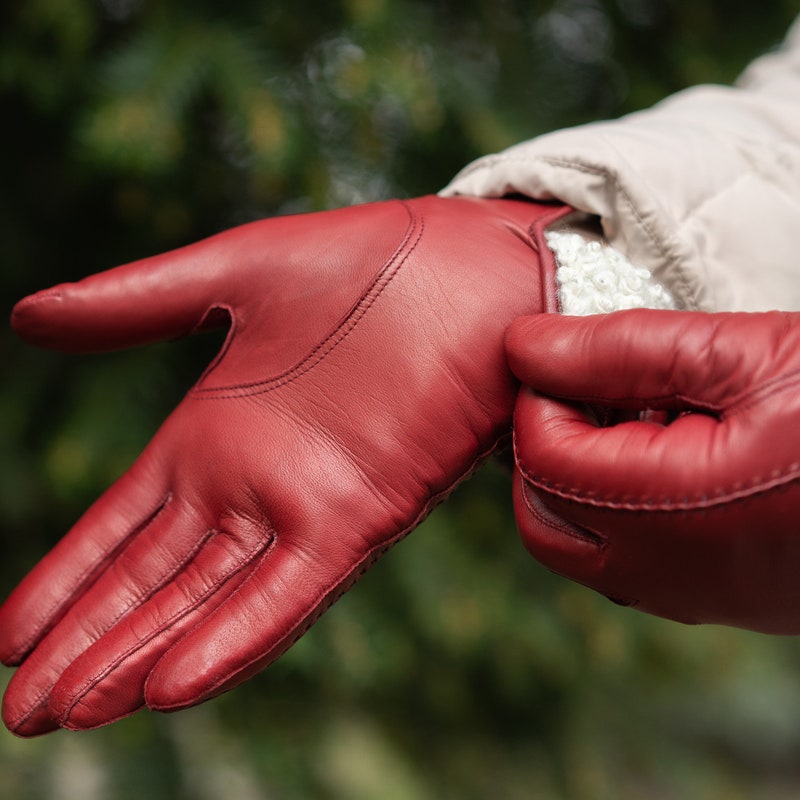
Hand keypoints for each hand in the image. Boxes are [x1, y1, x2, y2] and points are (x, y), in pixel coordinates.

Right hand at [1, 195, 567, 734]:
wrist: (474, 268)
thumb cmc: (366, 260)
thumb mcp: (236, 274)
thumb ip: (137, 302)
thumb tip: (22, 318)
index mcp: (215, 433)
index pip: (124, 525)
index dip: (67, 580)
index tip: (7, 635)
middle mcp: (253, 484)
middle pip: (156, 581)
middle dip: (89, 643)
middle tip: (24, 711)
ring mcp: (306, 503)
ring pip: (210, 601)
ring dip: (142, 658)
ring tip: (74, 715)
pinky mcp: (365, 512)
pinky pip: (290, 589)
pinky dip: (233, 638)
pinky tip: (170, 686)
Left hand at [506, 309, 799, 633]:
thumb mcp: (743, 356)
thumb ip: (619, 351)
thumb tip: (525, 345)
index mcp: (660, 511)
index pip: (539, 452)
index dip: (545, 392)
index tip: (577, 353)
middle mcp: (661, 571)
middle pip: (543, 506)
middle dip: (554, 439)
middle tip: (608, 386)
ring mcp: (688, 596)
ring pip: (578, 538)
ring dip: (586, 471)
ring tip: (653, 414)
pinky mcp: (715, 598)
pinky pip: (627, 556)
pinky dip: (623, 503)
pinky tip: (677, 453)